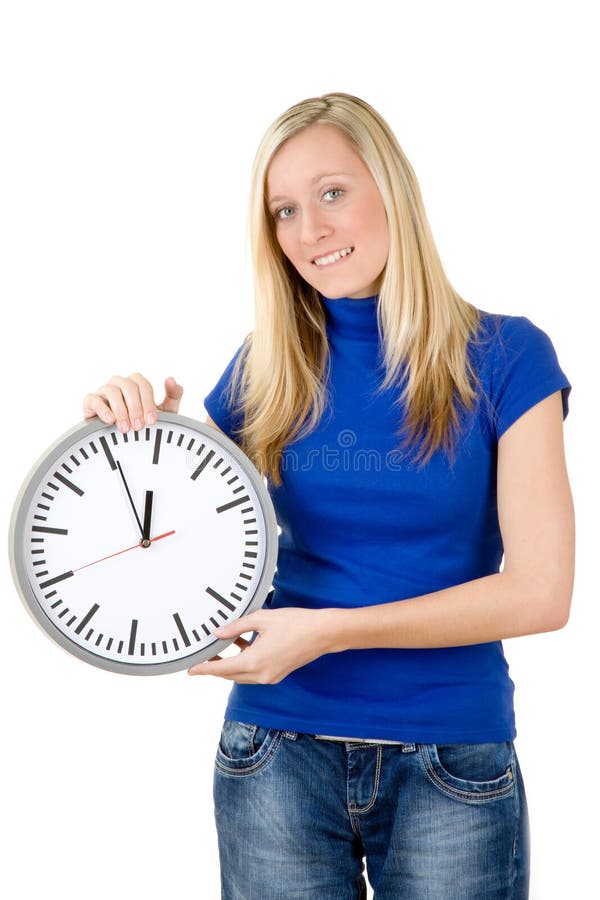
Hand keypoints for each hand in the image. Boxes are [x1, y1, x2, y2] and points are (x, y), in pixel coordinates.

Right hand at [83, 373, 183, 432]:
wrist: (125, 443)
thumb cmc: (143, 423)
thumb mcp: (164, 412)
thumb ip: (172, 396)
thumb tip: (171, 379)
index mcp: (136, 385)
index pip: (143, 384)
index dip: (148, 401)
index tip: (151, 420)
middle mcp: (119, 384)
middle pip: (128, 385)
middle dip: (135, 407)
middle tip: (139, 426)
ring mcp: (104, 392)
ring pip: (111, 390)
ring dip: (120, 410)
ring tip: (125, 428)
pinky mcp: (90, 403)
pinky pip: (92, 399)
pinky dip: (101, 409)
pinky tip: (110, 420)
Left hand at [187, 607, 335, 683]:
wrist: (323, 633)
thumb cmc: (296, 623)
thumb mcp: (262, 619)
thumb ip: (237, 627)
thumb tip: (219, 632)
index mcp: (255, 662)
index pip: (222, 669)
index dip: (204, 669)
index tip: (191, 670)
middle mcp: (262, 674)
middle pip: (230, 675)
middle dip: (216, 667)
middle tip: (204, 656)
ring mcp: (271, 676)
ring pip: (242, 675)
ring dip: (230, 665)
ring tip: (221, 648)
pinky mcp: (278, 674)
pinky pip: (254, 672)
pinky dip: (245, 663)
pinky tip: (243, 646)